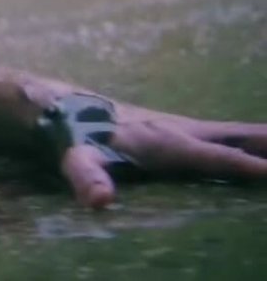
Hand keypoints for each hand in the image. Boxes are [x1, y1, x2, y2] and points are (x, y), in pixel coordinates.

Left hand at [59, 111, 266, 207]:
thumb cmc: (72, 135)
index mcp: (166, 143)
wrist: (60, 106)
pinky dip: (255, 140)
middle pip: (241, 138)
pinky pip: (230, 136)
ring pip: (239, 134)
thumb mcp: (75, 159)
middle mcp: (183, 131)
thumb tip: (99, 201)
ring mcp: (185, 127)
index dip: (243, 167)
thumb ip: (86, 178)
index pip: (214, 158)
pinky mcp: (182, 129)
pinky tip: (264, 146)